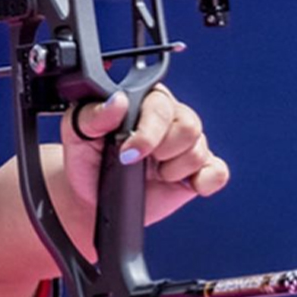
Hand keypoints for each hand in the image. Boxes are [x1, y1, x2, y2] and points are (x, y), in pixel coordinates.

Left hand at [59, 86, 229, 245]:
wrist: (91, 195)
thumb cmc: (86, 157)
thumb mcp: (78, 132)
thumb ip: (94, 114)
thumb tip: (117, 101)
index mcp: (143, 100)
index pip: (161, 105)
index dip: (148, 131)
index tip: (128, 153)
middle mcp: (171, 118)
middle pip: (189, 126)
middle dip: (161, 151)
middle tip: (137, 162)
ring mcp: (187, 145)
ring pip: (200, 149)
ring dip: (173, 169)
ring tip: (153, 173)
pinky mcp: (198, 171)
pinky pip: (218, 172)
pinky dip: (206, 180)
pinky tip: (187, 184)